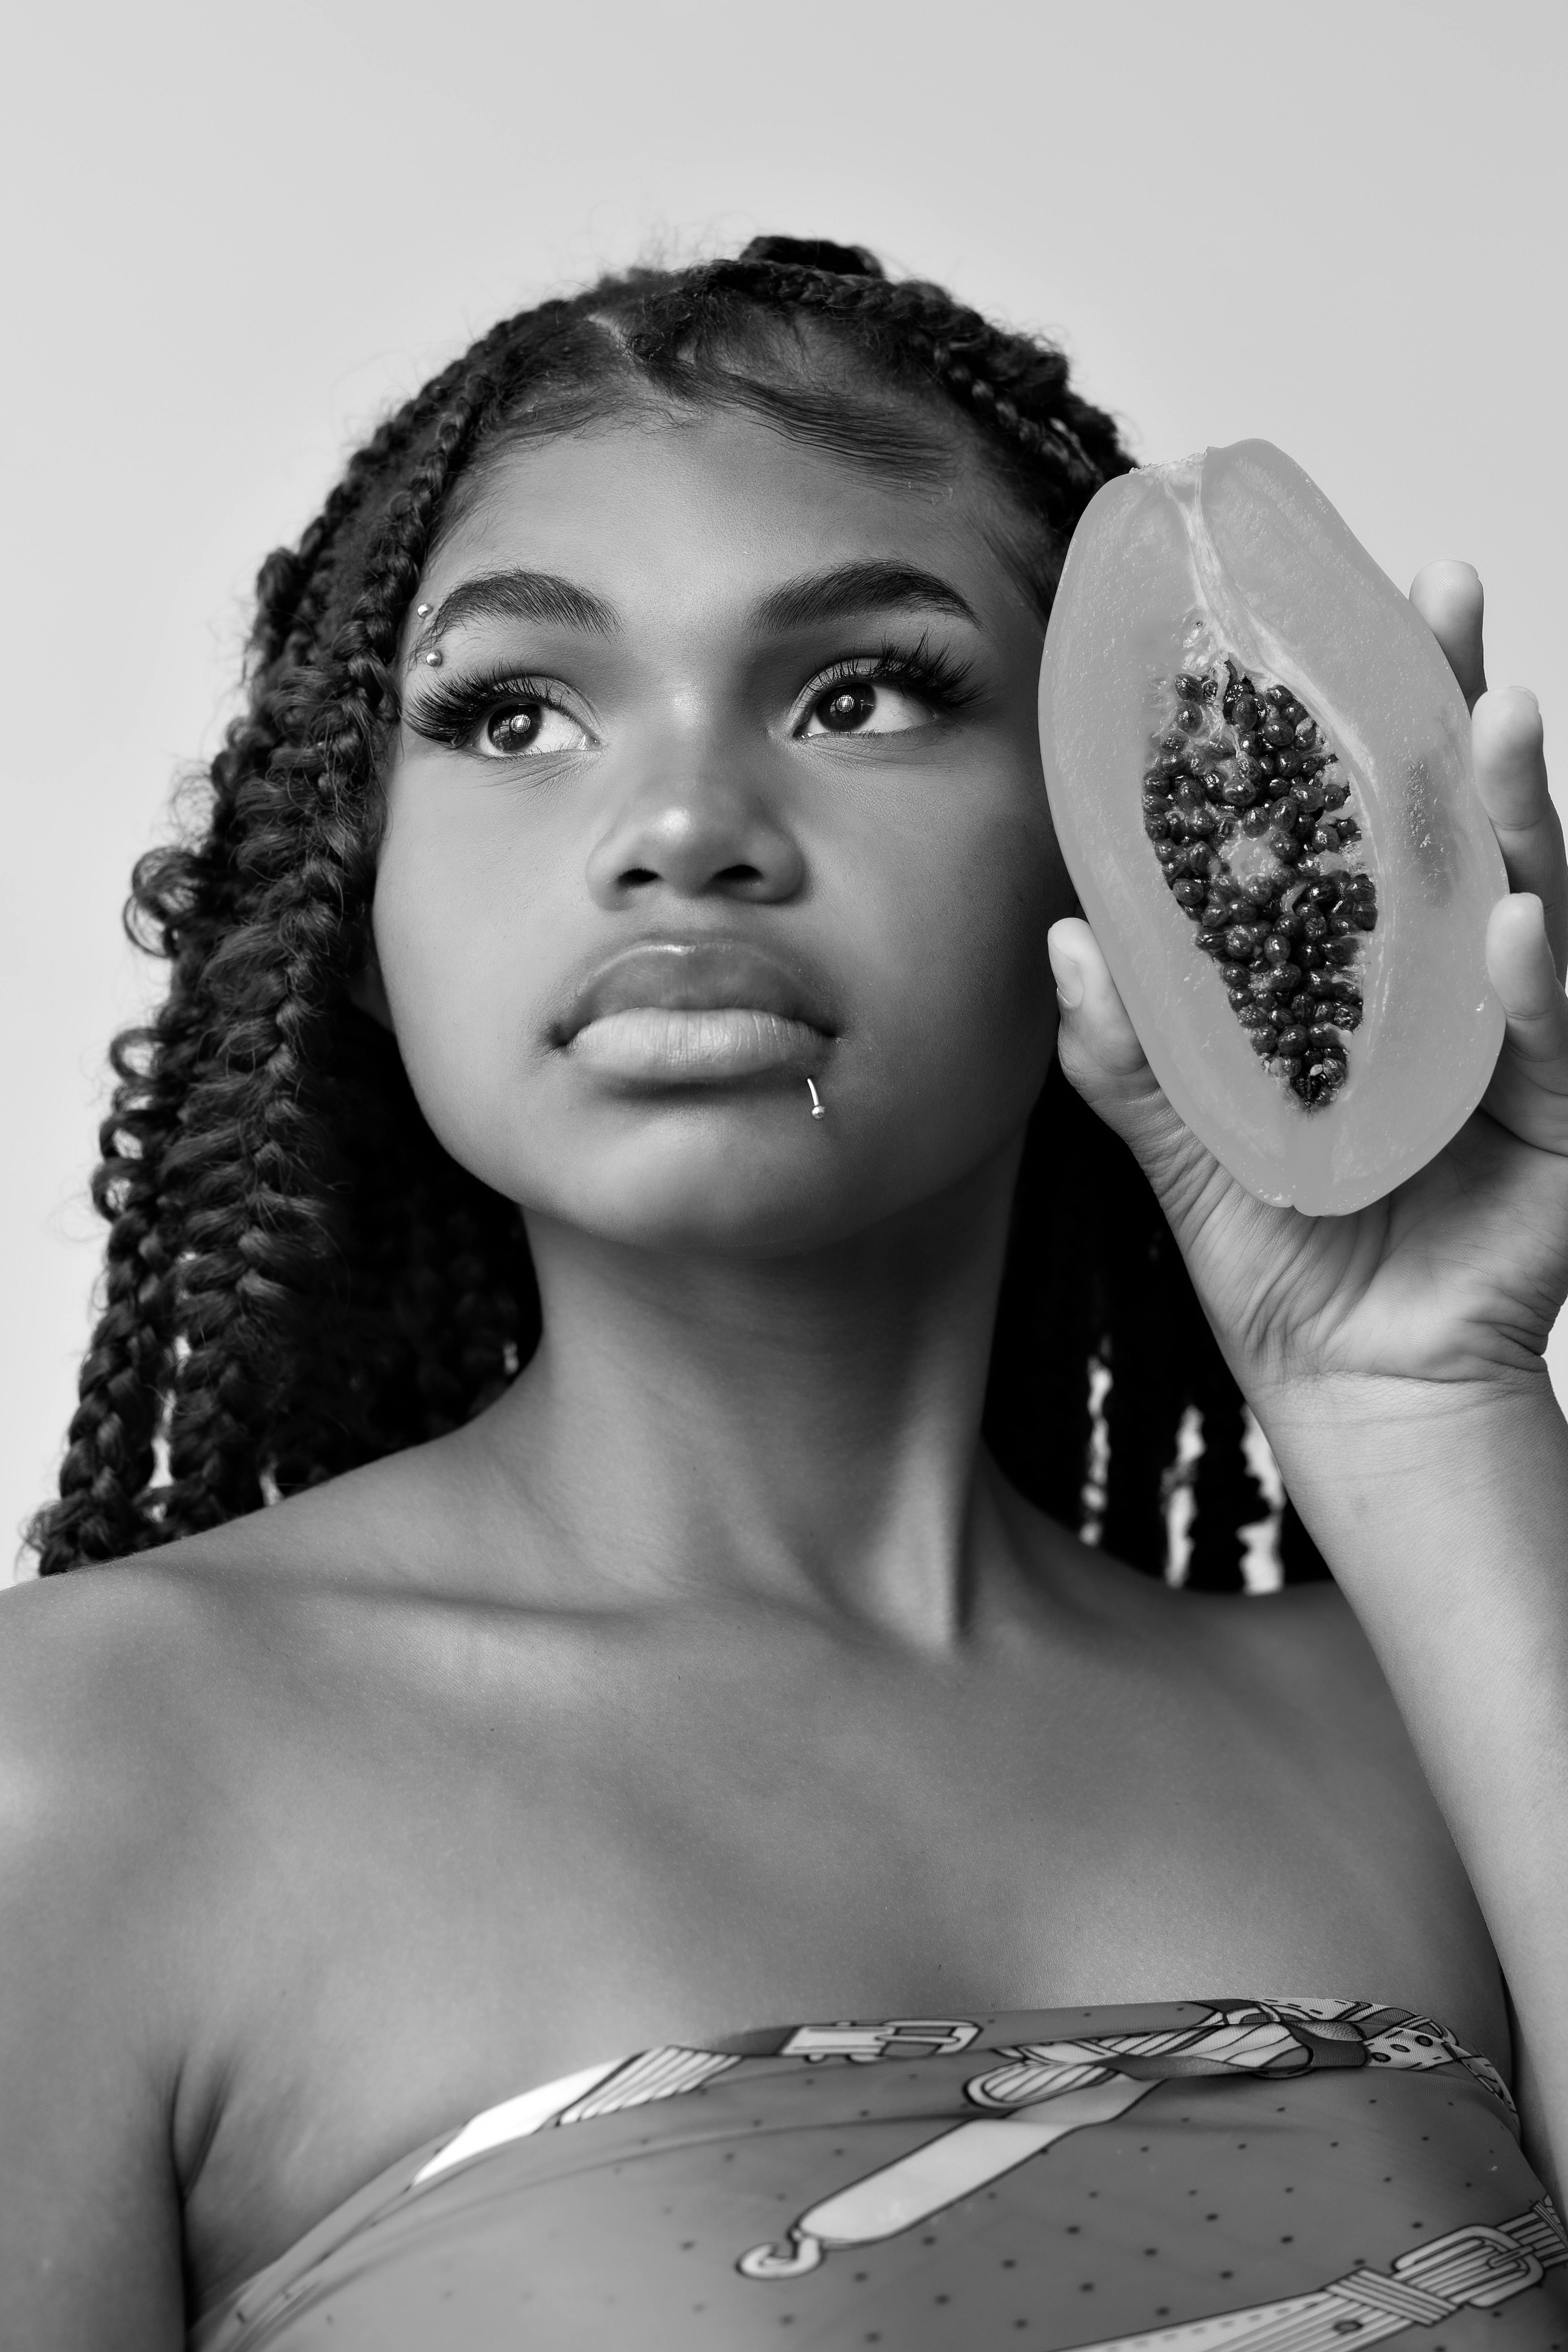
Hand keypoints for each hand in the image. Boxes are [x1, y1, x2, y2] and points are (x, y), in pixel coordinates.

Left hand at [1048, 565, 1567, 1398]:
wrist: (1347, 1373)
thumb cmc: (1275, 1248)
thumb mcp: (1180, 1137)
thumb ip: (1126, 1045)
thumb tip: (1066, 937)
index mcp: (1355, 955)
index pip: (1358, 807)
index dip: (1349, 706)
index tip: (1321, 601)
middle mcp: (1443, 965)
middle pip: (1453, 809)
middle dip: (1453, 694)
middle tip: (1439, 591)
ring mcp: (1512, 1025)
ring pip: (1524, 884)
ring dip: (1511, 800)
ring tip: (1493, 715)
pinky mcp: (1560, 1103)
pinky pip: (1550, 1023)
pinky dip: (1532, 971)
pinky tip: (1509, 918)